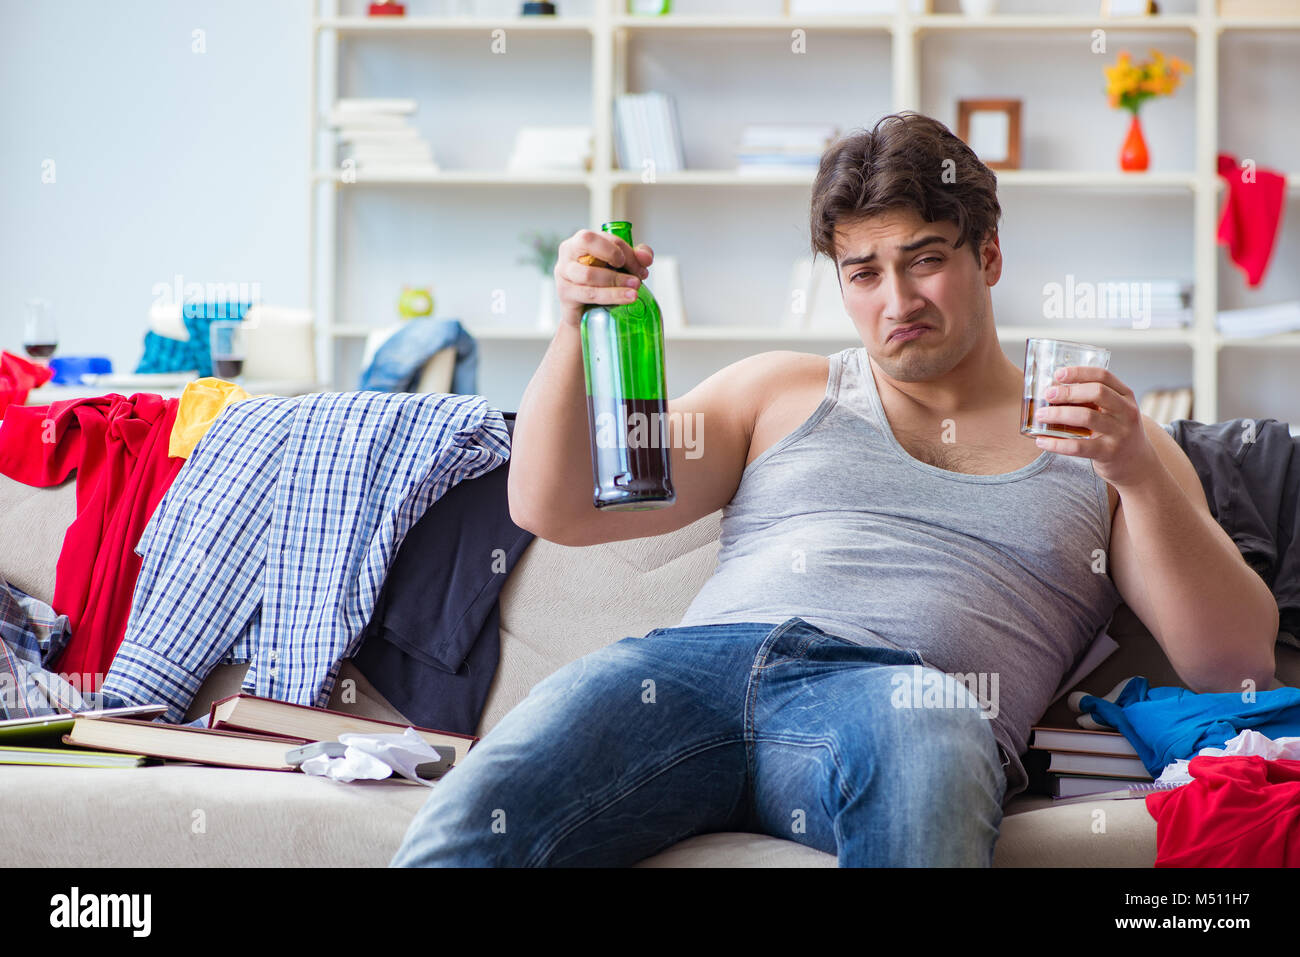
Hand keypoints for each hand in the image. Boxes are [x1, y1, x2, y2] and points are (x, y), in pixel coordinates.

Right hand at [555, 229, 653, 327]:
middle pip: (587, 241)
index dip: (627, 250)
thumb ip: (636, 257)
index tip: (642, 267)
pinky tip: (626, 298)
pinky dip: (610, 296)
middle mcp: (568, 253)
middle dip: (614, 253)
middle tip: (636, 274)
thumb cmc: (602, 284)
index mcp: (581, 241)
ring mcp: (563, 273)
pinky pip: (588, 294)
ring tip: (635, 290)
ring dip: (616, 281)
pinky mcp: (565, 294)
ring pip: (589, 273)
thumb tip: (645, 258)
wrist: (585, 314)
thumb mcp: (620, 268)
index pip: (604, 236)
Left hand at [1031, 366, 1158, 489]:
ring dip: (1059, 414)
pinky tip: (1041, 441)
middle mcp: (1126, 411)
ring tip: (1040, 415)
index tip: (1058, 373)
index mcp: (1125, 396)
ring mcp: (1119, 433)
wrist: (1137, 463)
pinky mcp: (1109, 453)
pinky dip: (1057, 444)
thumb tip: (1053, 389)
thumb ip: (1093, 400)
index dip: (1079, 372)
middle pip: (1097, 392)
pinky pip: (1079, 447)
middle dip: (1068, 392)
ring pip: (1087, 417)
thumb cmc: (1116, 431)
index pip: (1103, 376)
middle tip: (1047, 395)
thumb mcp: (1113, 411)